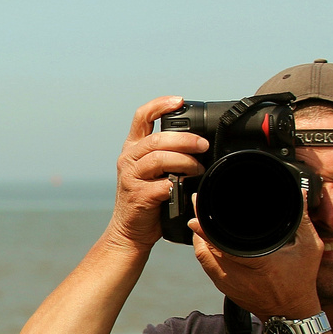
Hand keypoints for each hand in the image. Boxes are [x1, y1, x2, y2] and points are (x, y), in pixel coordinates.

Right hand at [107, 96, 209, 249]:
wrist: (130, 231)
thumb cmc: (148, 200)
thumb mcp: (153, 171)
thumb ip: (168, 154)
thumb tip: (200, 142)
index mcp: (133, 148)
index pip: (142, 117)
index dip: (160, 105)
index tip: (179, 101)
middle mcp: (129, 159)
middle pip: (157, 138)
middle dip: (185, 139)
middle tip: (203, 146)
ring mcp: (131, 177)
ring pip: (159, 158)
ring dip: (184, 161)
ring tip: (198, 169)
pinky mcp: (138, 195)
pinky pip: (162, 184)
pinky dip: (177, 184)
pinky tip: (184, 187)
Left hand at [191, 206, 322, 319]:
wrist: (290, 314)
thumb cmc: (301, 281)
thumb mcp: (309, 248)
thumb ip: (302, 220)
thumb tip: (300, 194)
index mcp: (259, 263)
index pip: (224, 244)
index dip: (207, 229)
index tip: (197, 212)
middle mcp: (238, 274)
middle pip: (207, 247)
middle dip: (200, 225)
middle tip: (199, 204)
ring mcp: (227, 282)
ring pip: (202, 255)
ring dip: (199, 236)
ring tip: (201, 216)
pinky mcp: (222, 287)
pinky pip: (206, 264)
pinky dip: (204, 249)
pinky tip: (206, 236)